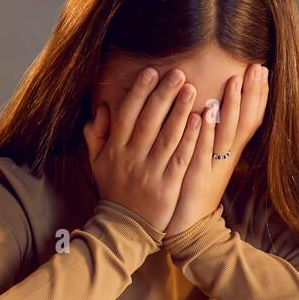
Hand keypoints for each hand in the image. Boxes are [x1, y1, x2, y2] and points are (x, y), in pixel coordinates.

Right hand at [83, 67, 201, 232]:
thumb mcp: (98, 164)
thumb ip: (97, 136)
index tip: (151, 72)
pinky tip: (201, 121)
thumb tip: (101, 109)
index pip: (126, 114)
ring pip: (167, 137)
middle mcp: (131, 158)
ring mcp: (150, 172)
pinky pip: (180, 158)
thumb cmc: (114, 191)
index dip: (139, 92)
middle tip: (178, 73)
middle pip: (148, 121)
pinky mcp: (167, 186)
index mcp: (115, 150)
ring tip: (192, 90)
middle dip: (163, 95)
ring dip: (180, 112)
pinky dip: (190, 139)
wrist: (125, 227)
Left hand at [166, 62, 268, 235]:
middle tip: (257, 67)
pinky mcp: (197, 176)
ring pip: (227, 132)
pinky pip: (203, 151)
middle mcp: (227, 156)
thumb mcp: (209, 158)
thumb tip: (214, 106)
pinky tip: (205, 113)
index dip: (258, 94)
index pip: (251, 117)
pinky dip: (205, 132)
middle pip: (246, 121)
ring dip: (231, 107)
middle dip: (252, 93)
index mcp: (231, 150)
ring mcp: (214, 166)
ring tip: (234, 82)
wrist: (189, 226)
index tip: (261, 69)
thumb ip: (213, 134)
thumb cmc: (195, 188)